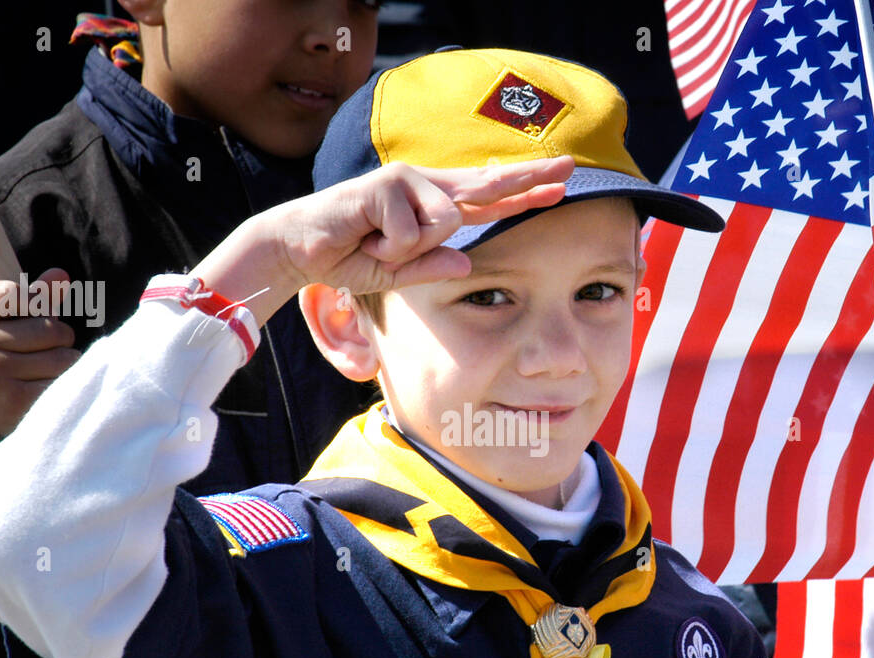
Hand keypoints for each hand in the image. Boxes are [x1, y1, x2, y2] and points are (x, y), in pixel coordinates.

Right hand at [0, 267, 80, 440]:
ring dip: (66, 363)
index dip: (37, 304)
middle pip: (50, 327)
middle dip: (59, 337)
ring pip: (63, 356)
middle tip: (42, 350)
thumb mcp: (12, 320)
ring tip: (44, 370)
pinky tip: (47, 388)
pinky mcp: (16, 399)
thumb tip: (61, 275)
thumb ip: (37, 296)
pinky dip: (66, 384)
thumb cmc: (7, 353)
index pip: (16, 291)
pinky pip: (64, 381)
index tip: (28, 315)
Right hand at [192, 156, 573, 323]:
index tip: (562, 183)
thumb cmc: (349, 257)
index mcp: (433, 206)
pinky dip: (390, 248)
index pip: (489, 197)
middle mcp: (425, 187)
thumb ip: (433, 267)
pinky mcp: (387, 185)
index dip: (526, 190)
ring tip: (380, 247)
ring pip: (449, 219)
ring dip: (413, 249)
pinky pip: (415, 231)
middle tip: (573, 169)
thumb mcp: (399, 271)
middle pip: (489, 181)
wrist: (300, 248)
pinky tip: (366, 239)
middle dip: (531, 179)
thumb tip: (469, 260)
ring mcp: (407, 182)